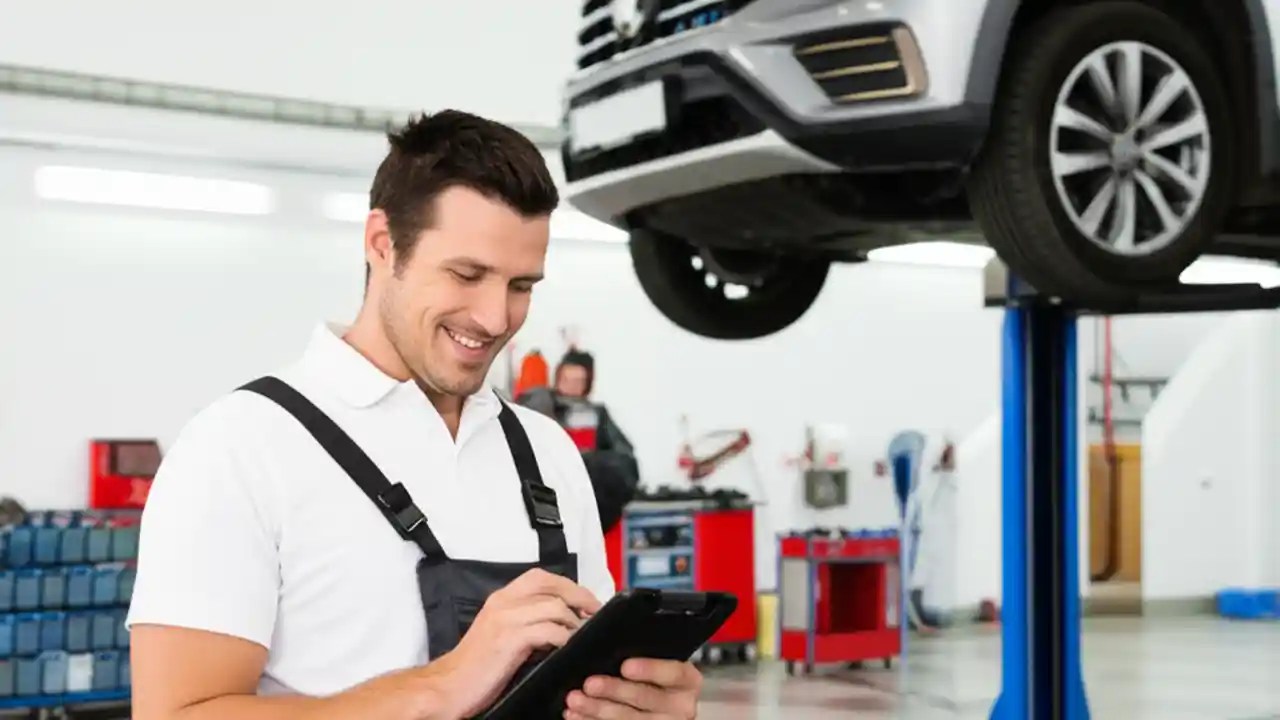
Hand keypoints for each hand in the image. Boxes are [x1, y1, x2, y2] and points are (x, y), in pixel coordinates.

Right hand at [423, 569, 601, 718]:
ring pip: (553, 606)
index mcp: (501, 598)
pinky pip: (548, 630)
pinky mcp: (509, 639)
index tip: (586, 600)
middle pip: (551, 584)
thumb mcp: (502, 633)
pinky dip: (565, 637)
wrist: (449, 686)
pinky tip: (569, 646)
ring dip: (574, 621)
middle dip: (579, 596)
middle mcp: (503, 602)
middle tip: (595, 612)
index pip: (541, 577)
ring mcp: (505, 619)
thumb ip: (526, 620)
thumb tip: (561, 620)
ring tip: (582, 634)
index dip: (568, 586)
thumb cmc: (477, 665)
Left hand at [564, 658, 701, 718]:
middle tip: (590, 684)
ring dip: (597, 710)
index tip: (626, 666)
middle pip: (646, 697)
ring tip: (575, 700)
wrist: (656, 709)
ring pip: (630, 719)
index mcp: (687, 681)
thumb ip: (639, 653)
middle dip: (614, 690)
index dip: (650, 669)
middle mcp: (682, 707)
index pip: (675, 673)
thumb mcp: (653, 664)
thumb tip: (606, 638)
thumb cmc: (651, 679)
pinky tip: (576, 716)